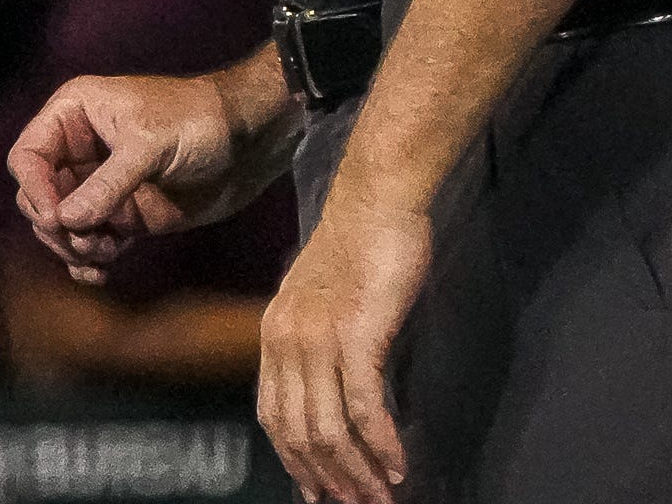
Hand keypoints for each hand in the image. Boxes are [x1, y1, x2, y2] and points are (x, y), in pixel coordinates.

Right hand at [7, 67, 290, 281]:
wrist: (251, 139)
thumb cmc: (200, 120)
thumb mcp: (150, 145)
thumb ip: (108, 184)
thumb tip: (65, 222)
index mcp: (75, 114)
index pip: (28, 157)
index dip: (35, 190)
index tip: (58, 220)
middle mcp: (80, 148)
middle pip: (38, 196)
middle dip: (55, 225)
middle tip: (85, 243)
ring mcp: (101, 184)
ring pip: (61, 225)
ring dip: (73, 247)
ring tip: (103, 254)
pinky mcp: (124, 214)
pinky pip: (90, 242)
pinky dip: (88, 261)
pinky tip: (100, 274)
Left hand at [257, 199, 425, 503]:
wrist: (377, 198)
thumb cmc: (360, 243)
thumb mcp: (322, 298)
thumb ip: (320, 342)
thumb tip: (336, 391)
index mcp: (274, 333)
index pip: (274, 416)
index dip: (295, 461)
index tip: (318, 491)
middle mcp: (287, 340)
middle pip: (299, 432)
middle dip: (329, 479)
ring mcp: (319, 338)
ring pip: (330, 429)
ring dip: (358, 472)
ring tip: (382, 497)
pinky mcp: (356, 334)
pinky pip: (364, 406)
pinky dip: (381, 443)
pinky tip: (397, 465)